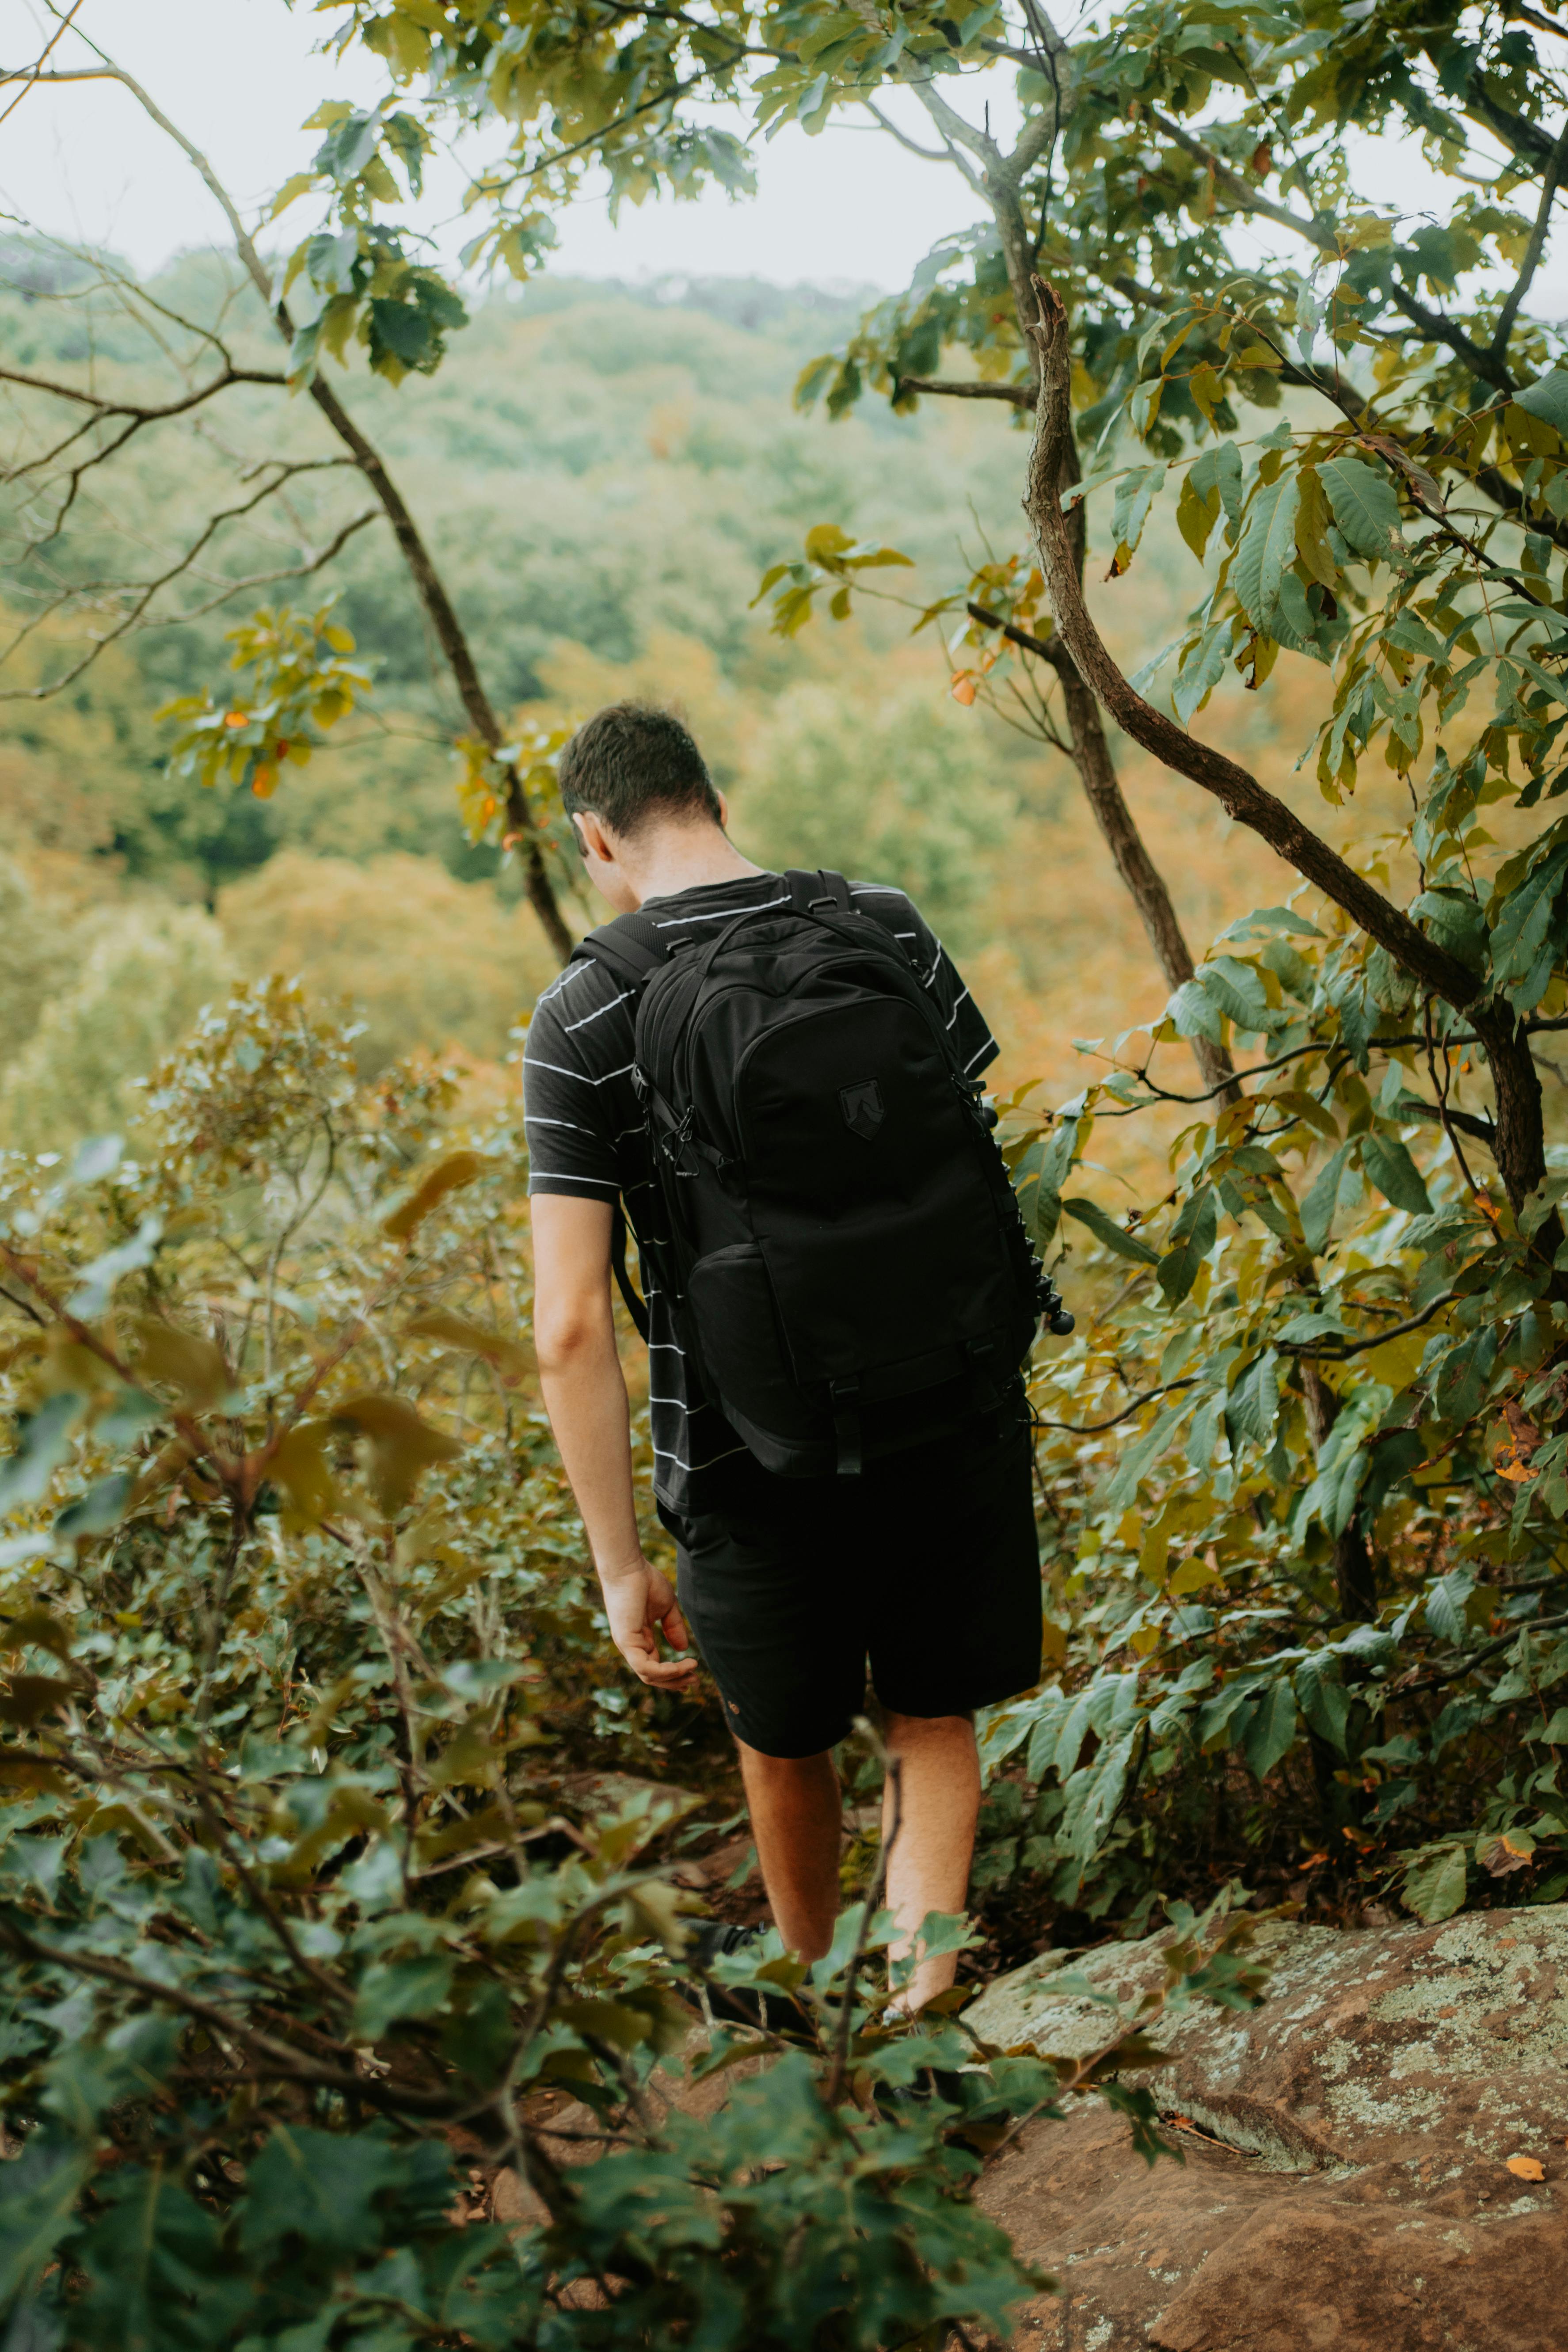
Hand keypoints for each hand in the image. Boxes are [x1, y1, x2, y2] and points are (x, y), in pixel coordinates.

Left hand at [599, 1558, 699, 1689]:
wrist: (629, 1567)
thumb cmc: (645, 1581)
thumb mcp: (666, 1608)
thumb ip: (673, 1628)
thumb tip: (683, 1648)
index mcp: (639, 1639)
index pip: (654, 1666)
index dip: (673, 1674)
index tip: (692, 1673)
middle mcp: (631, 1646)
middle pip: (651, 1676)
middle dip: (674, 1682)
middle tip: (694, 1682)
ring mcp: (627, 1645)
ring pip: (648, 1675)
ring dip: (673, 1677)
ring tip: (692, 1670)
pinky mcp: (626, 1641)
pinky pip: (645, 1667)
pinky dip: (665, 1671)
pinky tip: (683, 1664)